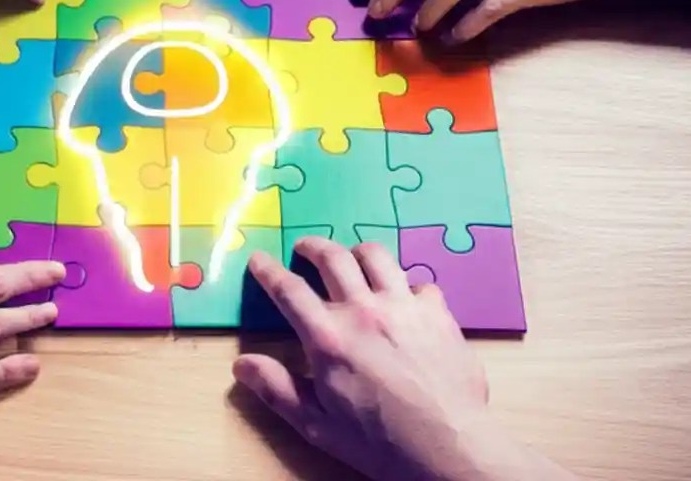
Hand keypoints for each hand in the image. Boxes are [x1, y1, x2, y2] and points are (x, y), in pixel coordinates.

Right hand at [233, 237, 495, 480]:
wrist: (448, 445)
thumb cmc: (378, 442)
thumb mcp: (317, 425)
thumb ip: (278, 390)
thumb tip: (242, 363)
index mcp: (328, 338)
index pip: (289, 291)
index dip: (269, 271)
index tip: (259, 260)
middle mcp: (364, 311)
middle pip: (332, 258)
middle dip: (312, 246)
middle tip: (304, 247)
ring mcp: (404, 306)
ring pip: (376, 256)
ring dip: (357, 252)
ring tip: (352, 258)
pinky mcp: (438, 312)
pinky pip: (419, 282)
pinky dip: (405, 285)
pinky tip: (404, 299)